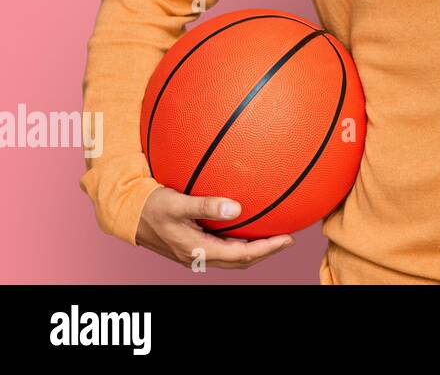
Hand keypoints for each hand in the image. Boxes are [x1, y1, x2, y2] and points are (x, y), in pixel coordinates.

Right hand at [136, 186, 294, 268]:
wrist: (127, 216)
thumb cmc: (151, 207)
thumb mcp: (177, 203)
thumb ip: (206, 205)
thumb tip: (237, 207)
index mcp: (198, 250)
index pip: (241, 255)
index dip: (267, 249)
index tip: (287, 238)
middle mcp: (199, 256)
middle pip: (241, 261)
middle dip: (266, 252)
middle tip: (287, 239)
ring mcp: (196, 253)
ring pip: (233, 257)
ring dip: (254, 249)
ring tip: (274, 235)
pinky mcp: (193, 246)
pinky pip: (224, 249)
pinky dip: (240, 242)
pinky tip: (248, 227)